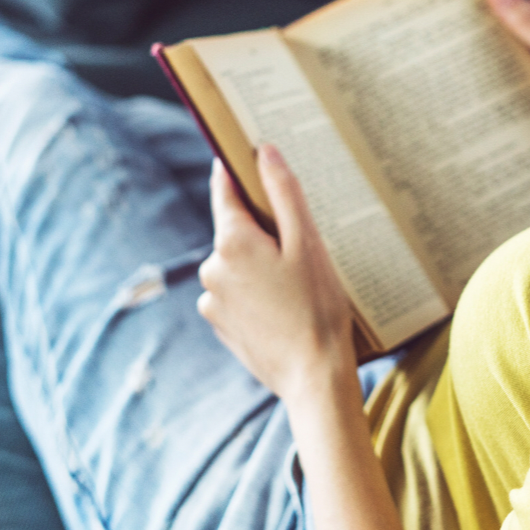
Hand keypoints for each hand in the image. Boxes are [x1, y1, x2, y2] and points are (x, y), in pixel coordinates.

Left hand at [198, 148, 355, 403]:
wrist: (313, 377)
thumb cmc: (318, 307)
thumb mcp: (308, 243)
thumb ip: (284, 193)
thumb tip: (264, 151)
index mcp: (232, 242)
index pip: (225, 190)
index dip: (236, 170)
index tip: (245, 153)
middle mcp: (212, 268)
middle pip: (236, 230)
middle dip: (264, 230)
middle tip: (301, 245)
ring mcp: (212, 300)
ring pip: (237, 264)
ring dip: (260, 264)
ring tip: (298, 284)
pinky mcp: (220, 325)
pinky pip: (236, 293)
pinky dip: (256, 292)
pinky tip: (286, 306)